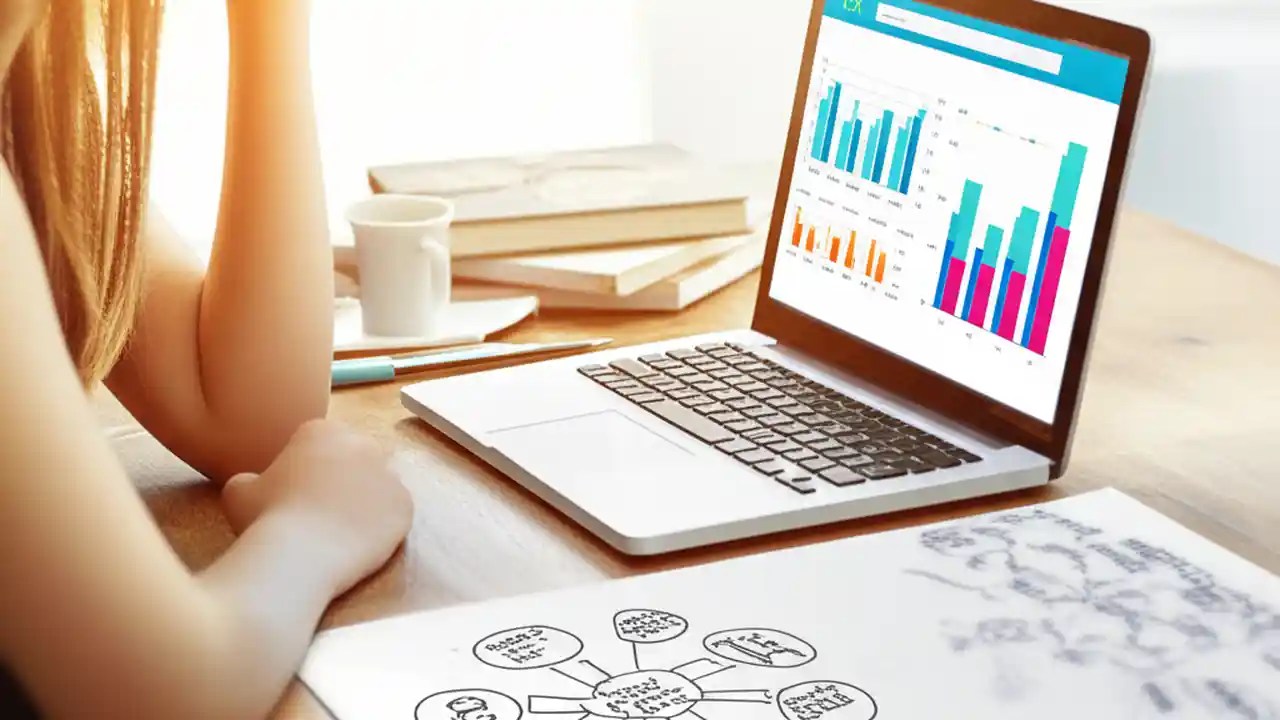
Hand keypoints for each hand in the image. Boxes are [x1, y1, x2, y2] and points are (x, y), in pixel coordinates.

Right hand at [221, 419, 412, 594]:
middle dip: (340, 479)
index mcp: (322, 430)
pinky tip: (359, 541)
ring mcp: (388, 473)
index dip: (306, 467)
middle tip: (321, 510)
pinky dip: (380, 525)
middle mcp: (362, 443)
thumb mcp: (238, 490)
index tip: (296, 491)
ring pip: (376, 485)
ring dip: (363, 501)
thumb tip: (253, 484)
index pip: (318, 443)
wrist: (301, 552)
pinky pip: (393, 512)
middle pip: (353, 459)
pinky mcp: (404, 504)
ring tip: (340, 528)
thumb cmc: (265, 517)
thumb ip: (251, 479)